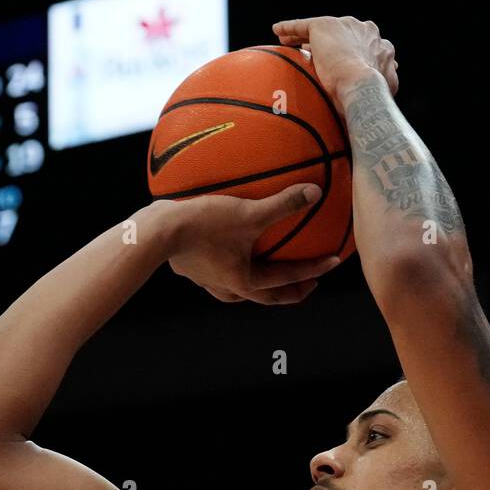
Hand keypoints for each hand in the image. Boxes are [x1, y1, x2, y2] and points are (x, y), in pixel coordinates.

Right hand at [159, 184, 340, 303]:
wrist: (155, 233)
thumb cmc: (202, 225)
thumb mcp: (247, 212)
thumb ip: (282, 204)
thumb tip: (314, 193)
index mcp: (246, 282)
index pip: (289, 280)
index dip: (314, 270)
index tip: (333, 262)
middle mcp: (229, 289)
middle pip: (267, 296)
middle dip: (290, 290)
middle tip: (308, 283)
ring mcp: (208, 281)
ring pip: (241, 290)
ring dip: (259, 285)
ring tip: (268, 273)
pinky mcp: (192, 268)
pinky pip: (220, 271)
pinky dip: (233, 265)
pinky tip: (229, 251)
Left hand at [271, 16, 398, 110]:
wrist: (363, 87)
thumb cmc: (374, 96)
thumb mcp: (385, 89)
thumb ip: (384, 84)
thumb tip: (384, 96)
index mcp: (380, 46)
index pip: (361, 47)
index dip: (350, 55)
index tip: (340, 65)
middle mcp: (365, 31)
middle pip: (342, 36)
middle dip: (331, 44)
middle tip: (316, 55)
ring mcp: (344, 26)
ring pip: (322, 32)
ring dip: (306, 37)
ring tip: (292, 43)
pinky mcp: (323, 26)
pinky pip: (301, 26)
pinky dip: (289, 28)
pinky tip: (278, 31)